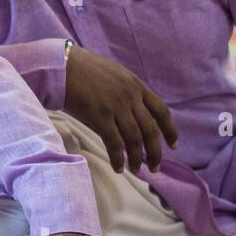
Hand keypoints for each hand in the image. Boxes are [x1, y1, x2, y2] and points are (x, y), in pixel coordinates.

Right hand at [64, 47, 178, 173]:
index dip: (170, 130)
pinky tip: (118, 167)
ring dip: (137, 158)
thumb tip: (128, 118)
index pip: (161, 111)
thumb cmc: (82, 69)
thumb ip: (125, 93)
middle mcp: (130, 96)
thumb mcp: (113, 75)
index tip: (173, 146)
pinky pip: (114, 142)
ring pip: (135, 139)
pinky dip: (117, 157)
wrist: (61, 64)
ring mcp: (116, 105)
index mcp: (136, 85)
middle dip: (155, 151)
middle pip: (151, 129)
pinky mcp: (100, 115)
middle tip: (155, 167)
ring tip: (136, 170)